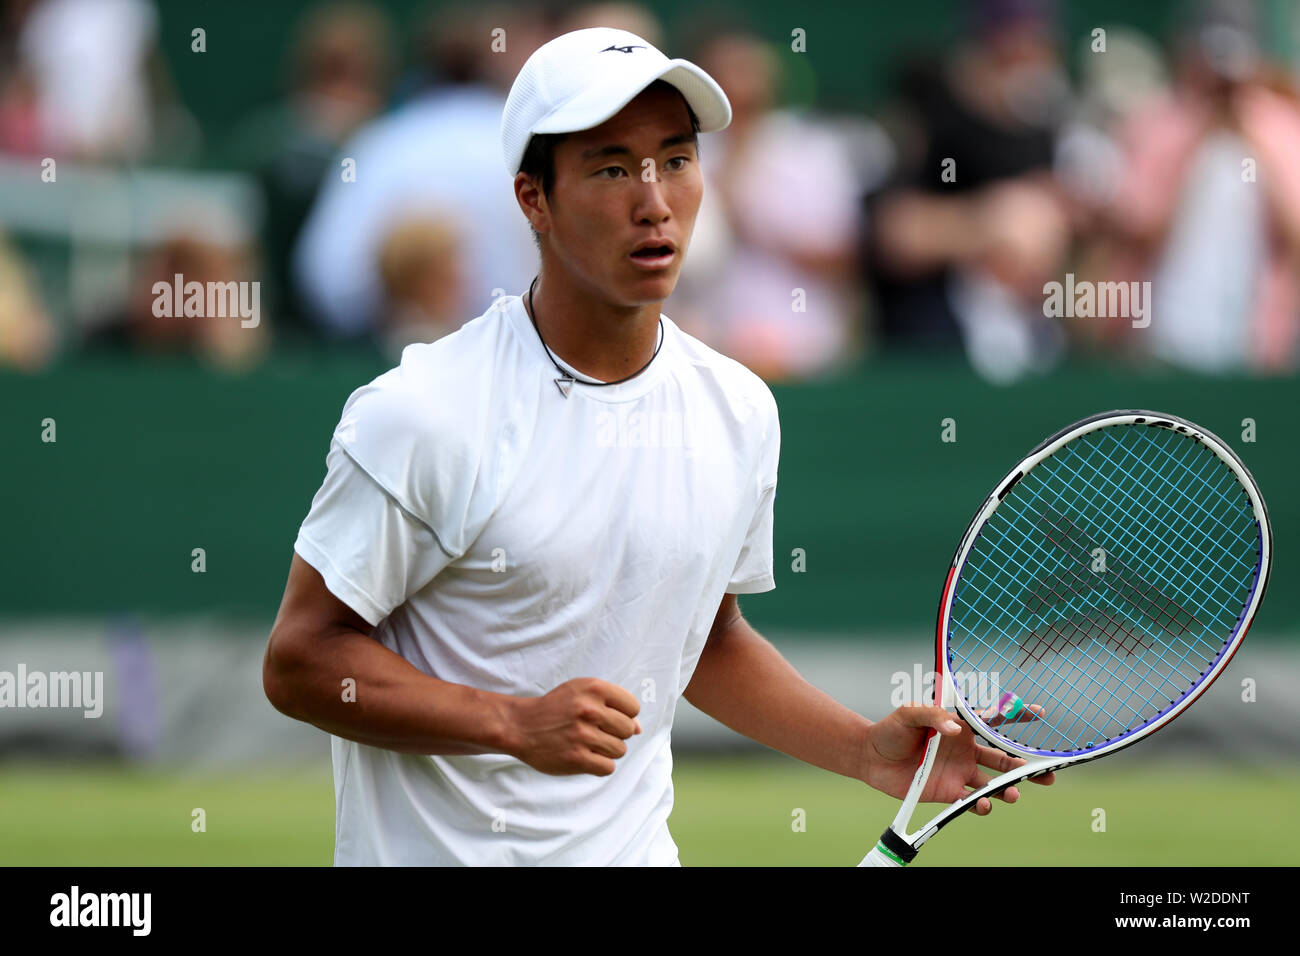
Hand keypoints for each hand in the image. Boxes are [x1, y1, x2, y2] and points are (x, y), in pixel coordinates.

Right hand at [507, 677, 641, 775]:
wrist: (521, 726)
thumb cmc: (556, 708)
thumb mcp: (581, 693)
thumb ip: (612, 705)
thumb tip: (639, 729)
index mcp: (593, 688)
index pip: (633, 708)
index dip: (624, 715)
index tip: (607, 718)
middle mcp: (589, 709)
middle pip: (628, 730)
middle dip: (616, 734)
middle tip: (596, 732)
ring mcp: (583, 735)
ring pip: (620, 750)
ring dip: (608, 750)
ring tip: (589, 744)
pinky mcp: (576, 758)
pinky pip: (608, 767)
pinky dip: (600, 765)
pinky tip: (587, 757)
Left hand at [861, 703, 1054, 814]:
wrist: (871, 757)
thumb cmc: (891, 729)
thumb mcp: (909, 713)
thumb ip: (933, 717)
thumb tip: (957, 729)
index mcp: (961, 726)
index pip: (993, 719)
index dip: (1016, 715)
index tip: (1039, 713)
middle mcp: (966, 749)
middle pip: (1004, 758)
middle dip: (1027, 767)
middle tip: (1048, 774)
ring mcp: (959, 772)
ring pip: (993, 783)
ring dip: (1007, 790)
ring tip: (1014, 794)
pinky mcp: (948, 792)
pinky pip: (971, 801)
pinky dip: (982, 805)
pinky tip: (985, 805)